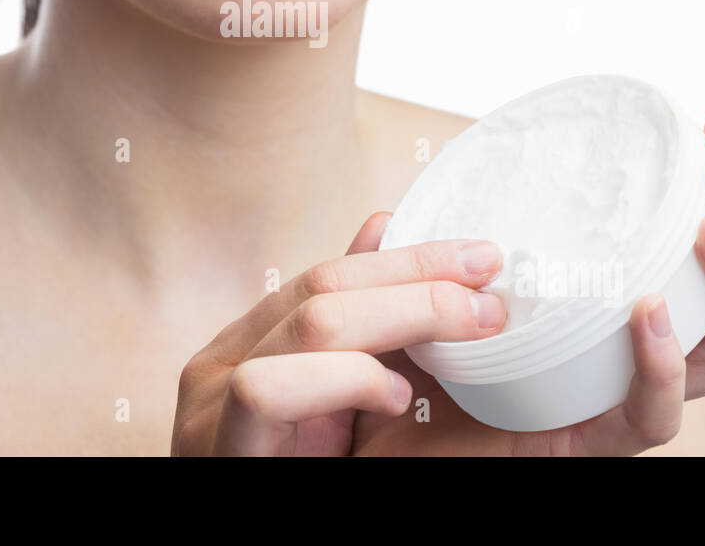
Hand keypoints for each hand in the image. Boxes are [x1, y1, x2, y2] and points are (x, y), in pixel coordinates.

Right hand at [170, 212, 507, 454]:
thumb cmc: (328, 480)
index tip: (482, 255)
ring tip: (466, 334)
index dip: (407, 256)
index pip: (329, 273)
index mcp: (255, 345)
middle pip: (322, 285)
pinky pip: (267, 390)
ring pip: (306, 321)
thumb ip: (369, 326)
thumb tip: (383, 223)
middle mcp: (224, 364)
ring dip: (401, 314)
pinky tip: (394, 396)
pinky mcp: (220, 449)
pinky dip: (342, 379)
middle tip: (492, 294)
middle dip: (418, 278)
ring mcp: (213, 406)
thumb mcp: (351, 403)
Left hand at [353, 109, 704, 454]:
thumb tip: (387, 215)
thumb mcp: (420, 287)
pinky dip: (661, 362)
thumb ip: (408, 252)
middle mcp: (648, 345)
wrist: (388, 446)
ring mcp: (631, 392)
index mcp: (627, 293)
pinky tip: (648, 310)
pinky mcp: (601, 436)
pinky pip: (656, 413)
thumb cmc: (421, 368)